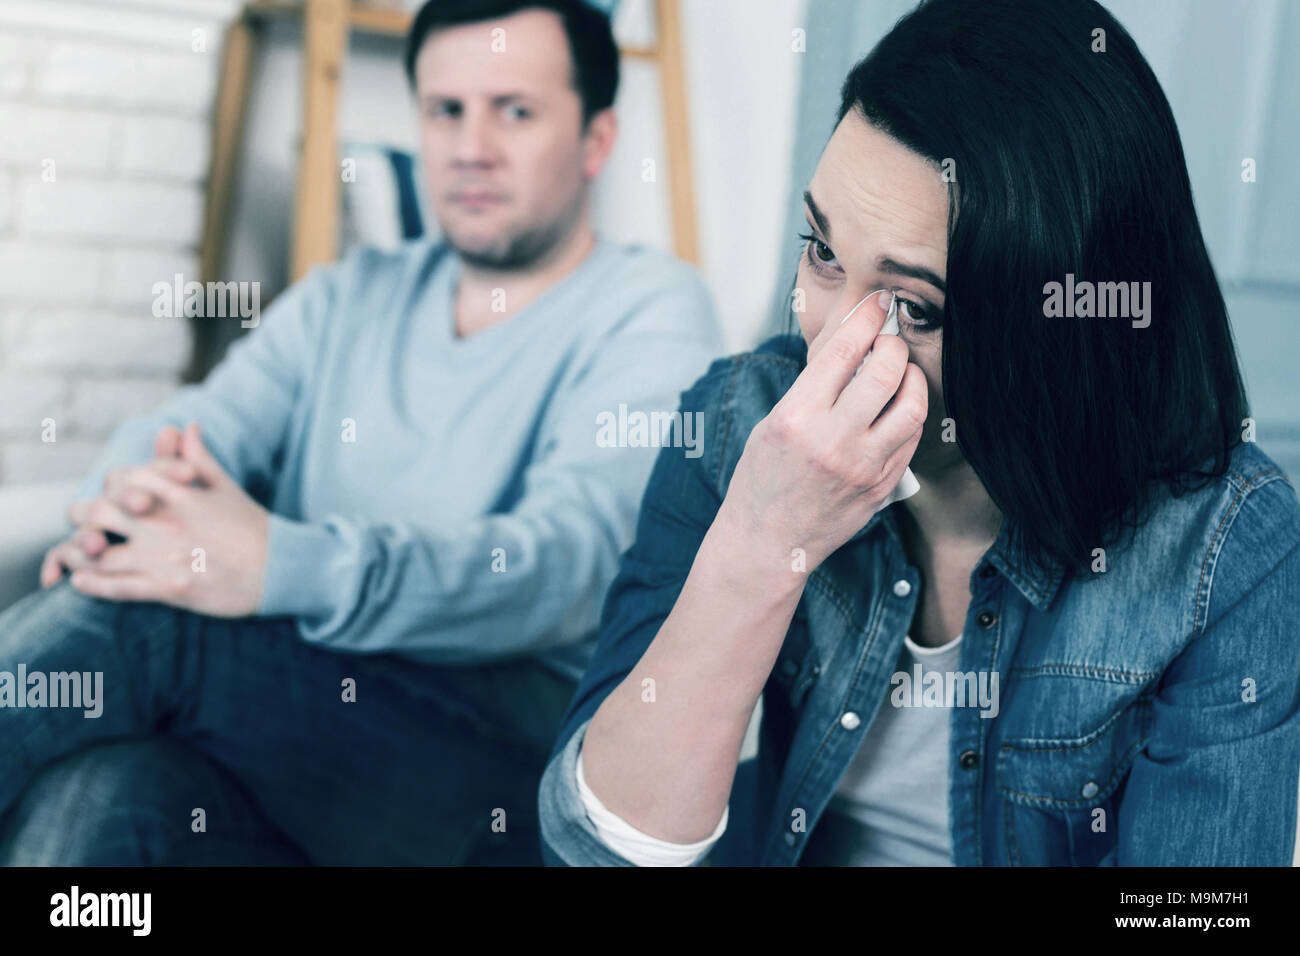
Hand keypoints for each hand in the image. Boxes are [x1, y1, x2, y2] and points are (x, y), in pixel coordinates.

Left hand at [67, 423, 268, 616]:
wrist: (282, 569)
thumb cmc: (254, 528)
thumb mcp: (226, 487)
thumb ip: (199, 458)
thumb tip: (184, 427)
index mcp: (180, 494)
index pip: (123, 479)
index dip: (110, 486)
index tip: (111, 496)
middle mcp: (167, 523)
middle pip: (100, 512)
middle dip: (83, 517)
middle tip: (81, 523)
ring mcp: (166, 557)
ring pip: (100, 552)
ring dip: (79, 553)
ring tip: (72, 555)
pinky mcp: (171, 588)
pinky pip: (119, 587)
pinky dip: (93, 585)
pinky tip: (81, 582)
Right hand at [718, 291, 926, 570]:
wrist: (767, 542)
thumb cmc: (763, 479)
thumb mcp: (773, 424)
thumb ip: (813, 389)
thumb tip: (853, 349)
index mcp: (797, 418)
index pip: (844, 351)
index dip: (867, 317)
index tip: (877, 303)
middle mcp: (833, 441)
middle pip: (886, 372)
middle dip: (893, 345)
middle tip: (888, 341)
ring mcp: (862, 467)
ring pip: (912, 406)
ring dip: (912, 379)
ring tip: (901, 373)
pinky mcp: (882, 487)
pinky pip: (911, 439)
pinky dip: (910, 414)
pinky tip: (899, 408)